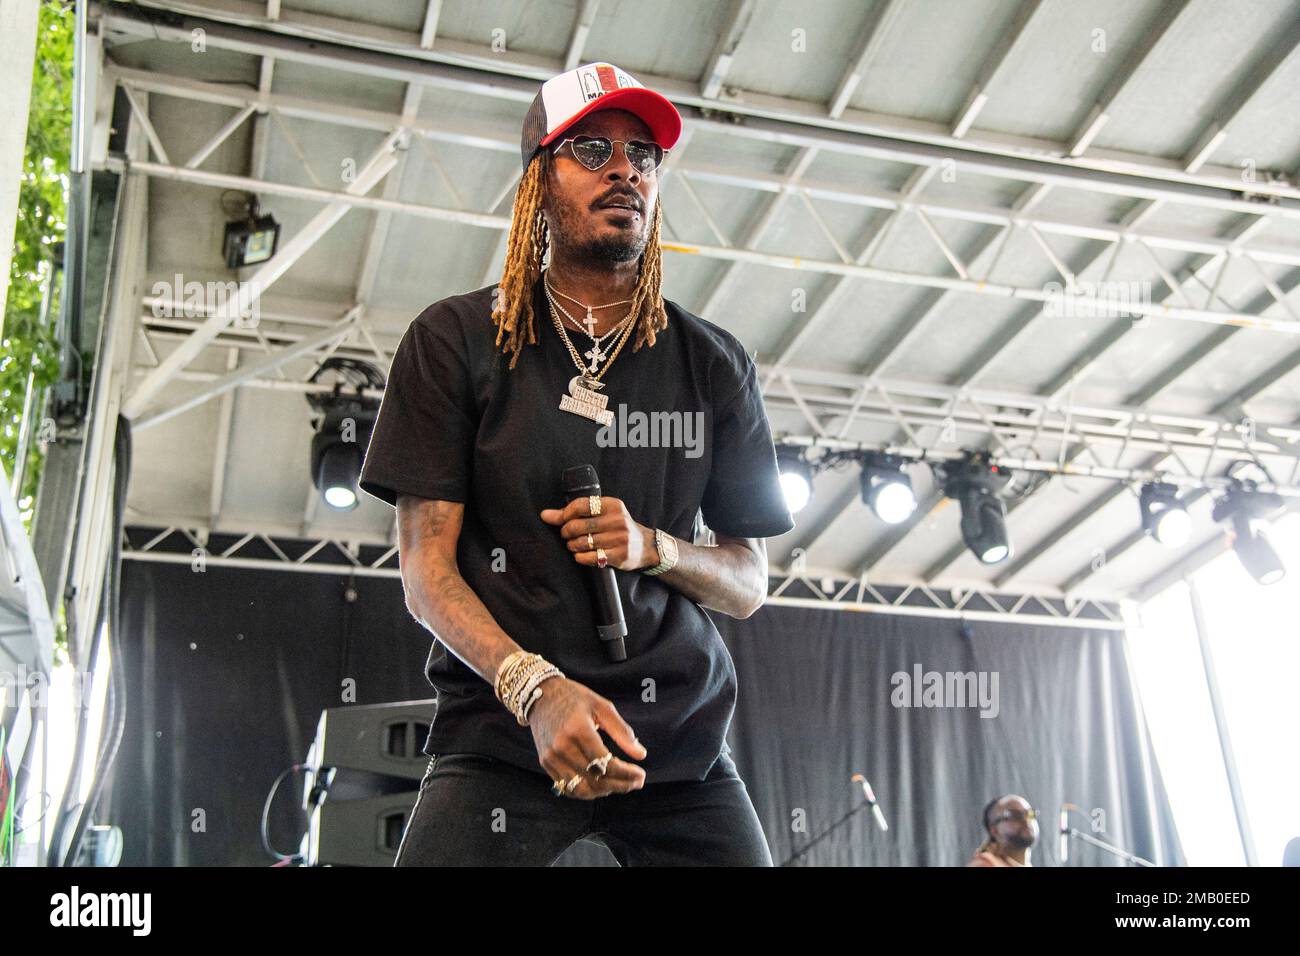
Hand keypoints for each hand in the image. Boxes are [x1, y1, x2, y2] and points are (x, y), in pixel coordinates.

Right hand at [527, 677, 647, 798]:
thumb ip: (622, 731)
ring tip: (621, 785)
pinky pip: (567, 787)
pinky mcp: (545, 763)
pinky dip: (587, 791)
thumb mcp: (602, 706)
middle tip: (637, 783)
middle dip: (620, 785)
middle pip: (596, 779)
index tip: (641, 775)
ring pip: (582, 789)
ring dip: (605, 791)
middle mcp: (562, 747)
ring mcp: (551, 757)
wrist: (540, 695)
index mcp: (578, 730)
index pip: (606, 763)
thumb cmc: (575, 698)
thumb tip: (641, 754)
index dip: (626, 774)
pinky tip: (601, 786)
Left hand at [539, 495, 658, 571]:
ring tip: (574, 545)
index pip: (581, 505)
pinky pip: (590, 557)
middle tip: (567, 535)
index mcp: (613, 505)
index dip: (565, 514)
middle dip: (566, 532)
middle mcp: (618, 520)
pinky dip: (580, 557)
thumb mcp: (602, 515)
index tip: (562, 520)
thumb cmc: (618, 528)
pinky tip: (581, 555)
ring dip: (572, 546)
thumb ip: (574, 513)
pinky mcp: (619, 555)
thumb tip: (545, 515)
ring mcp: (620, 538)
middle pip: (578, 526)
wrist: (645, 546)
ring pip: (582, 543)